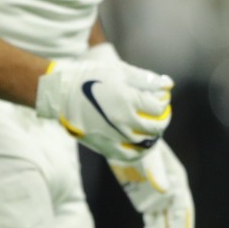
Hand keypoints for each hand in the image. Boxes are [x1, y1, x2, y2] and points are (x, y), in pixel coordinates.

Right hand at [34, 54, 171, 162]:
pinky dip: (140, 152)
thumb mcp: (118, 71)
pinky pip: (129, 156)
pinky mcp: (105, 146)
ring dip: (153, 138)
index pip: (158, 108)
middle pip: (155, 128)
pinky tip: (141, 146)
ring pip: (145, 144)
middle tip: (160, 115)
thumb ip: (146, 79)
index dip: (163, 103)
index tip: (161, 99)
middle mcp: (124, 121)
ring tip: (152, 130)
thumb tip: (169, 85)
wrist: (59, 93)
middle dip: (162, 120)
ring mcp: (114, 136)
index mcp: (128, 100)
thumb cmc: (88, 77)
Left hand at [111, 140, 194, 227]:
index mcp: (177, 181)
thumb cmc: (137, 142)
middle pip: (172, 226)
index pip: (182, 213)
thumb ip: (154, 170)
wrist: (122, 137)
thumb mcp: (146, 154)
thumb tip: (164, 190)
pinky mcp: (147, 205)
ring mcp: (160, 201)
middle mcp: (172, 194)